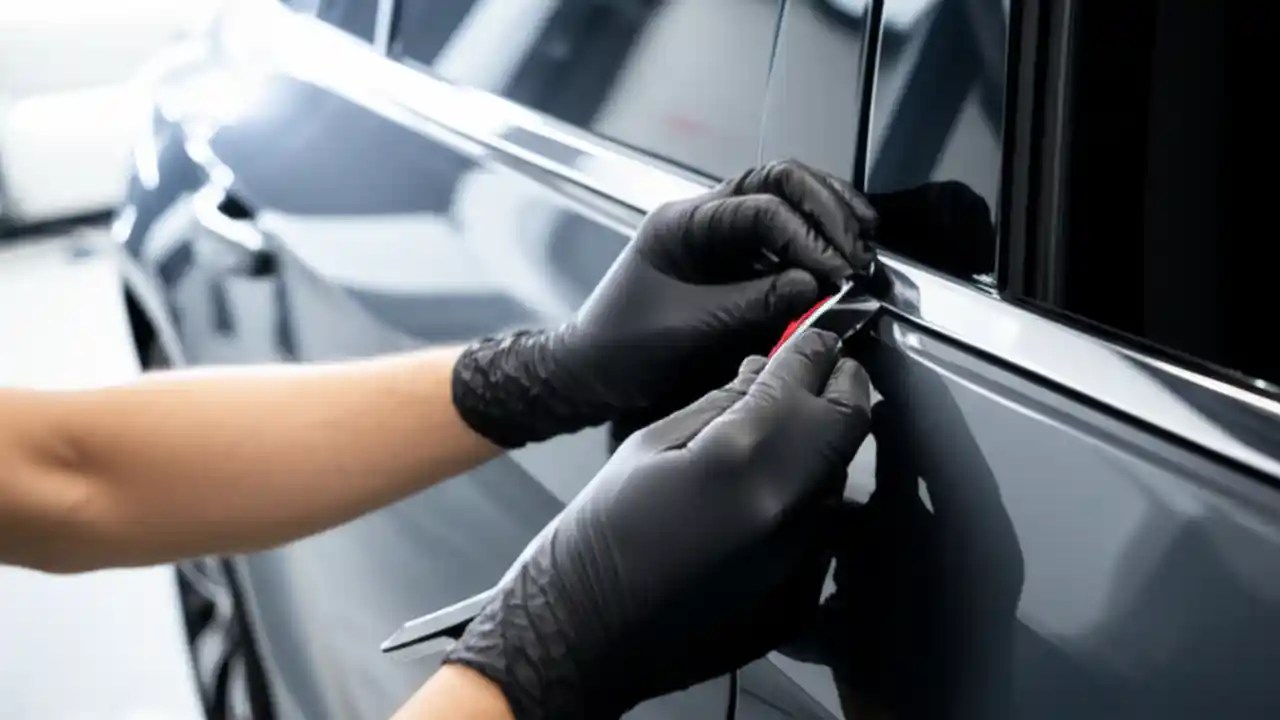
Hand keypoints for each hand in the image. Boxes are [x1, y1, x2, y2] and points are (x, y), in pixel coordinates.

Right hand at [444, 330, 871, 718]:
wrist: (582, 634)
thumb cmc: (599, 535)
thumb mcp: (650, 444)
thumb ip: (720, 403)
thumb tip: (765, 371)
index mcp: (740, 457)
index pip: (806, 379)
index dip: (815, 347)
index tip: (816, 336)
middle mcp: (786, 507)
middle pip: (849, 424)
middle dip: (842, 387)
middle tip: (824, 371)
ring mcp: (800, 560)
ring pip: (838, 478)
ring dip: (820, 447)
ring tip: (780, 439)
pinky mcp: (801, 597)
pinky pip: (821, 530)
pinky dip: (804, 502)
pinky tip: (761, 501)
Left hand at [452, 160, 877, 446]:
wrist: (593, 371)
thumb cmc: (622, 346)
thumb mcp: (690, 328)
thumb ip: (753, 303)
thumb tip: (814, 288)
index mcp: (682, 222)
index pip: (759, 206)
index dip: (805, 235)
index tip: (835, 270)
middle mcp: (704, 217)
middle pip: (779, 181)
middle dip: (827, 209)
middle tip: (859, 248)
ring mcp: (722, 236)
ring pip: (787, 199)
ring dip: (829, 217)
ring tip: (862, 246)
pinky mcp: (735, 261)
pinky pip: (784, 238)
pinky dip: (818, 244)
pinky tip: (840, 261)